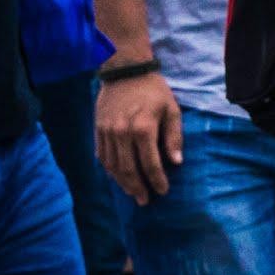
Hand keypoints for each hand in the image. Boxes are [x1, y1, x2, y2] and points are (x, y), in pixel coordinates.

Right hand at [97, 66, 183, 205]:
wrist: (126, 73)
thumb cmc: (154, 92)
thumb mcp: (172, 110)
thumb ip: (174, 137)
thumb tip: (176, 162)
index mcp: (143, 129)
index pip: (150, 163)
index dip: (157, 180)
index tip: (163, 191)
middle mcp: (122, 133)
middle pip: (128, 169)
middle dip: (138, 188)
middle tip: (145, 201)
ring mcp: (107, 133)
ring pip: (113, 167)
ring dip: (123, 183)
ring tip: (133, 193)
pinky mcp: (98, 131)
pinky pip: (103, 157)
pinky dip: (110, 171)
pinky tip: (119, 178)